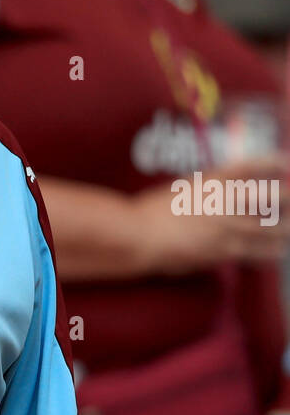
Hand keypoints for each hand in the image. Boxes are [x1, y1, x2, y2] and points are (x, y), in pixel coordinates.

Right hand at [133, 155, 289, 273]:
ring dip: (286, 227)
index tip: (285, 162)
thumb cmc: (151, 210)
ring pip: (273, 227)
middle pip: (274, 196)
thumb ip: (204, 189)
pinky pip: (259, 252)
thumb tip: (221, 195)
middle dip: (288, 197)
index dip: (274, 162)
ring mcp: (230, 227)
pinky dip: (273, 251)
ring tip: (289, 228)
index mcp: (214, 180)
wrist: (141, 236)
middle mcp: (229, 200)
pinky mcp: (226, 252)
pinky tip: (280, 251)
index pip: (253, 165)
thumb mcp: (181, 189)